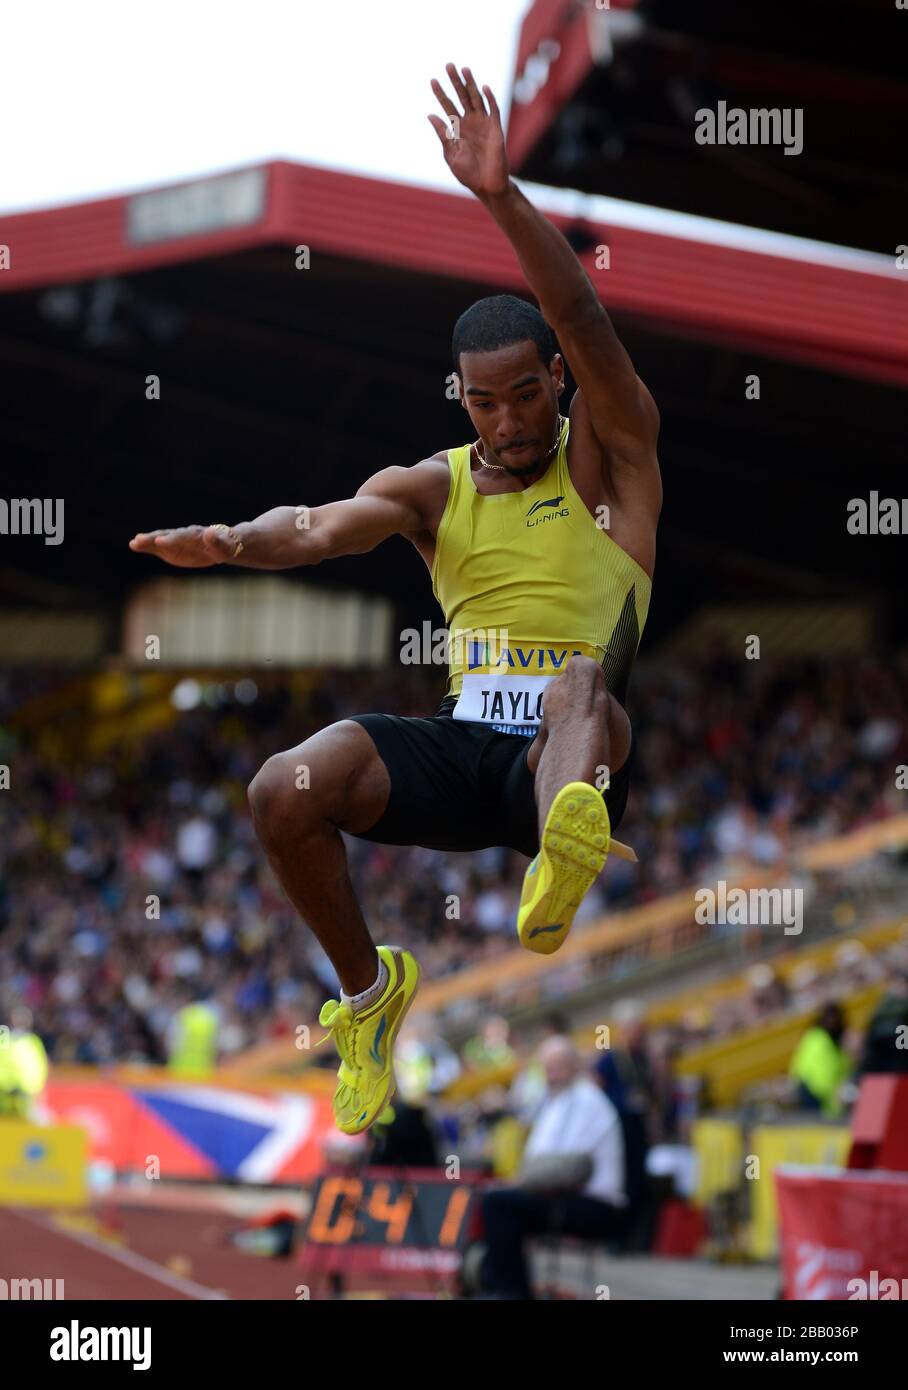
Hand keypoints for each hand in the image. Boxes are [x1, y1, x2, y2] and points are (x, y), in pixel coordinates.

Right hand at [128, 524, 238, 567]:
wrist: (225, 545)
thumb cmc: (228, 547)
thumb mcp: (226, 547)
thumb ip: (217, 542)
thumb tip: (209, 533)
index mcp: (198, 535)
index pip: (183, 537)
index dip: (172, 540)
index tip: (160, 541)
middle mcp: (184, 535)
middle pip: (168, 535)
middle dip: (154, 539)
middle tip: (139, 540)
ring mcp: (176, 541)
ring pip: (160, 539)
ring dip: (147, 541)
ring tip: (133, 542)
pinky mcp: (172, 548)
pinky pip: (157, 546)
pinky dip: (146, 546)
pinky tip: (133, 545)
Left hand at [428, 64, 508, 197]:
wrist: (486, 186)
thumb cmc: (468, 173)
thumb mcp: (451, 154)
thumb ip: (443, 134)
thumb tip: (431, 115)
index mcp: (458, 129)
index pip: (448, 107)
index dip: (440, 94)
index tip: (433, 80)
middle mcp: (470, 123)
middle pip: (461, 97)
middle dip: (455, 82)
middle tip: (448, 65)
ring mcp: (483, 124)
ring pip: (476, 99)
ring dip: (470, 84)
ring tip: (464, 69)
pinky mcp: (495, 129)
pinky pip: (493, 111)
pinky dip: (489, 99)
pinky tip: (483, 88)